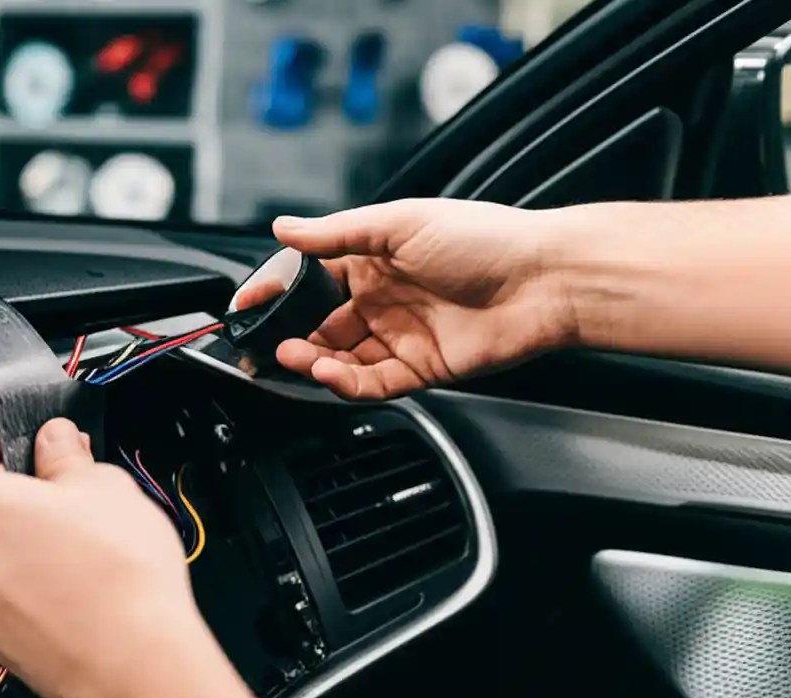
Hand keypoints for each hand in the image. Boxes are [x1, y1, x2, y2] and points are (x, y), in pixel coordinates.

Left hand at [0, 418, 263, 697]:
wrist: (134, 663)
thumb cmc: (118, 579)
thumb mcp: (103, 484)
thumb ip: (65, 454)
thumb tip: (55, 441)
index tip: (19, 440)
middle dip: (8, 487)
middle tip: (59, 484)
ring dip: (15, 533)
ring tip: (74, 537)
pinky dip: (20, 574)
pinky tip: (70, 576)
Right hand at [249, 199, 576, 398]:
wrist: (545, 281)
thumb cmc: (483, 238)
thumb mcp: (400, 222)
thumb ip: (336, 233)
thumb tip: (283, 227)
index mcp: (372, 259)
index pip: (309, 279)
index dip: (276, 291)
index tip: (245, 302)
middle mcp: (381, 299)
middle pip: (319, 324)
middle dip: (288, 335)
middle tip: (263, 342)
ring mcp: (399, 336)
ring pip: (340, 357)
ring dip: (312, 360)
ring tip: (293, 357)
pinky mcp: (419, 369)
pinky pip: (371, 383)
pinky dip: (345, 383)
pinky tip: (328, 372)